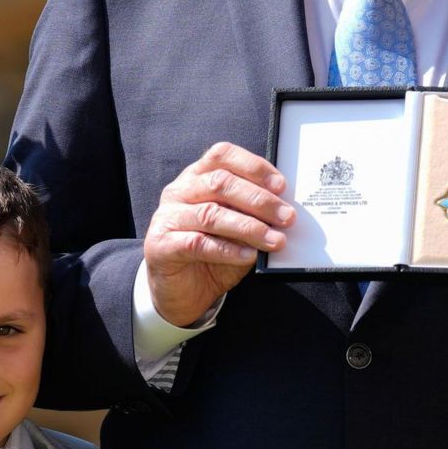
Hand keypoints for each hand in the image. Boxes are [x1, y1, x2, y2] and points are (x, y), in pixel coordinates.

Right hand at [143, 142, 294, 327]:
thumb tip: (284, 209)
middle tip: (286, 217)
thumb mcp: (236, 229)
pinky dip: (229, 250)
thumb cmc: (212, 255)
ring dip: (249, 227)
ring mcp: (167, 217)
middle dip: (259, 200)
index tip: (280, 186)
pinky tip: (249, 255)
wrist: (182, 292)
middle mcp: (179, 191)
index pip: (222, 156)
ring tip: (274, 240)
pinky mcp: (161, 245)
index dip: (253, 166)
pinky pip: (198, 244)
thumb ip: (252, 214)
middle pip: (220, 183)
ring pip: (211, 214)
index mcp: (197, 177)